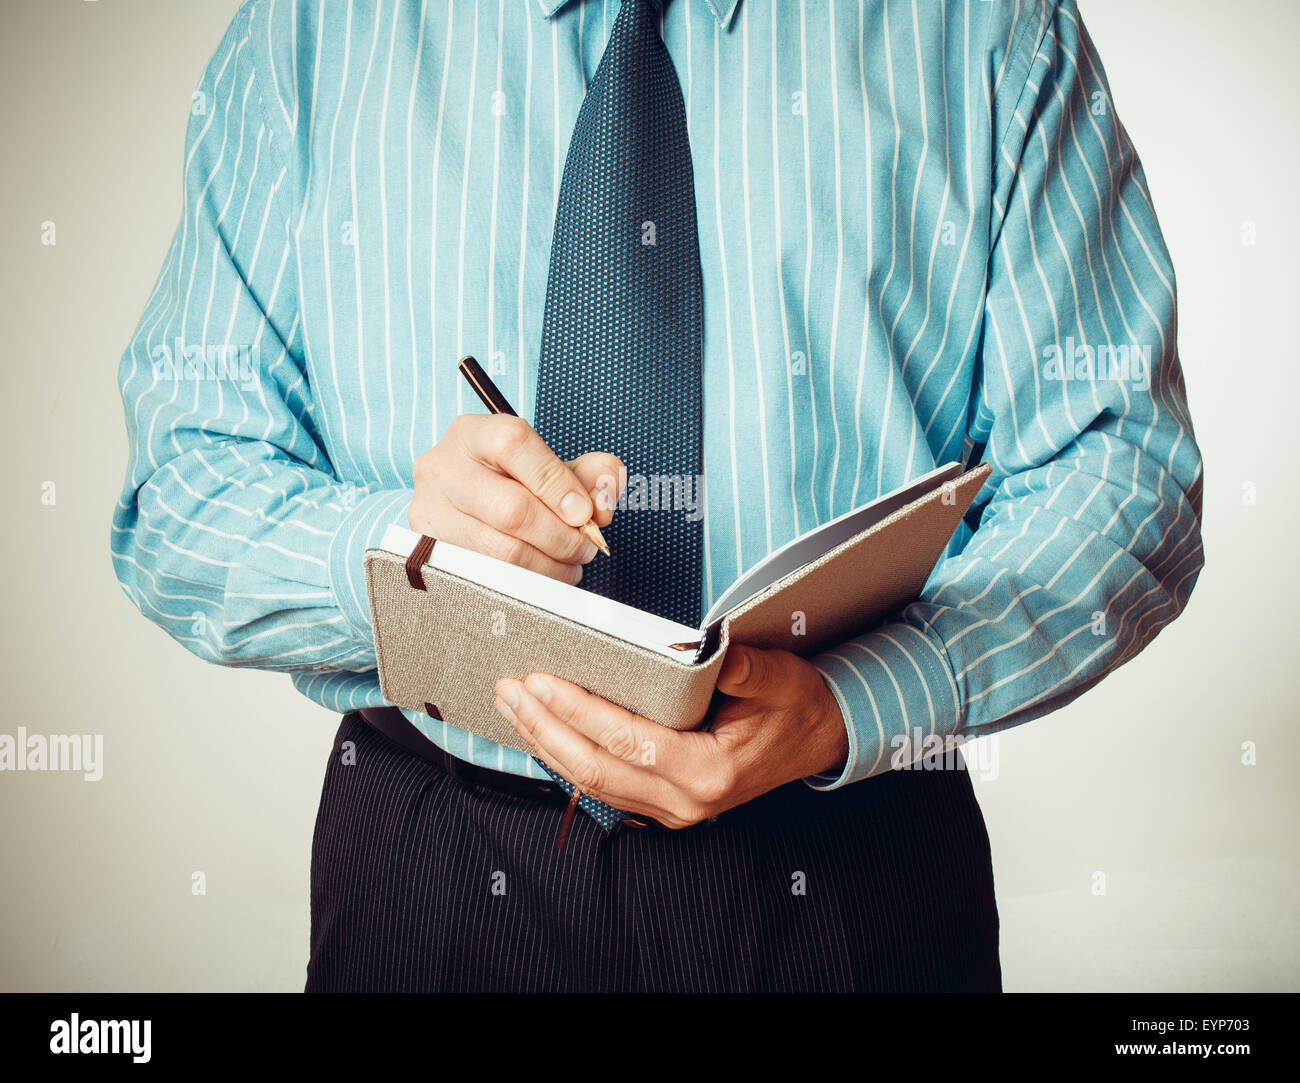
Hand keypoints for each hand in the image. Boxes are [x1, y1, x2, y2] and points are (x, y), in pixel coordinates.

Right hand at [409, 413, 624, 583]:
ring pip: (501, 551)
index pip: (513, 444)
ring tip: (570, 565)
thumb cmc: (509, 482)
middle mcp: (442, 468)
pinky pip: (488, 576)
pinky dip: (528, 582)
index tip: (584, 512)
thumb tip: (602, 504)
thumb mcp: (549, 467)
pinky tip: (544, 577)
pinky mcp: (428, 551)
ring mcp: (429, 511)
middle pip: (510, 508)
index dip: (556, 481)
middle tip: (586, 547)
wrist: (456, 504)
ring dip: (550, 566)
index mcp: (473, 434)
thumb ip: (589, 474)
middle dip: (561, 536)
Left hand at [493, 644, 849, 827]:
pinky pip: (603, 785)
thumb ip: (742, 667)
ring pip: (591, 783)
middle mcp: (685, 802)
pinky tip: (542, 728)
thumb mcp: (780, 677)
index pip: (627, 742)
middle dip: (545, 727)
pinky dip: (566, 756)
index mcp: (710, 772)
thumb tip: (697, 648)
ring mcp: (673, 810)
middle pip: (595, 769)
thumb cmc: (798, 705)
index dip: (579, 711)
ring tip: (511, 704)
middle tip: (509, 688)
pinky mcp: (663, 804)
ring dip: (546, 742)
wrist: (820, 740)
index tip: (541, 680)